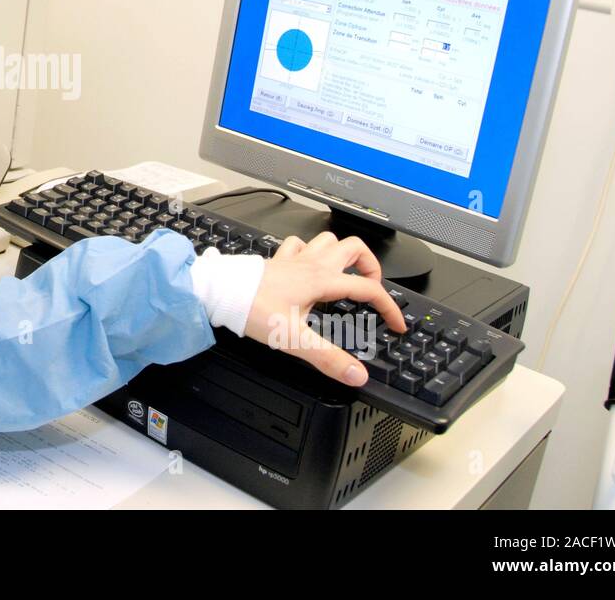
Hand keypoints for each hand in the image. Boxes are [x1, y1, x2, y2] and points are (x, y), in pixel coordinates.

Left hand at [244, 232, 405, 385]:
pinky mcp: (277, 260)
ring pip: (328, 240)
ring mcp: (293, 259)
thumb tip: (356, 374)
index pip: (368, 288)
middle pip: (354, 248)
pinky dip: (310, 251)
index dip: (388, 307)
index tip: (395, 323)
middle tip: (373, 288)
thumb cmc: (251, 308)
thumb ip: (328, 358)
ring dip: (342, 253)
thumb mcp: (294, 339)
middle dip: (371, 266)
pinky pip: (299, 244)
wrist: (219, 291)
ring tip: (348, 273)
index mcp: (321, 280)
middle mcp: (310, 264)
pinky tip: (308, 264)